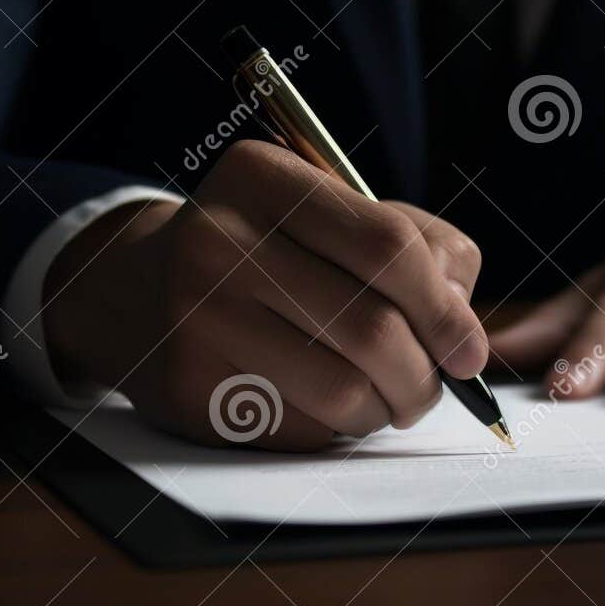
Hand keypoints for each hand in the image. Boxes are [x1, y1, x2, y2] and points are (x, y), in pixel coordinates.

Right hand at [42, 139, 488, 449]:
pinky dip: (339, 426)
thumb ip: (415, 243)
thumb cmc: (262, 250)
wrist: (133, 292)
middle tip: (438, 384)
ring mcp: (198, 318)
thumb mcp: (326, 211)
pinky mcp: (192, 388)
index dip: (446, 307)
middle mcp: (219, 242)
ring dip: (389, 408)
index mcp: (262, 179)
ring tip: (389, 397)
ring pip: (345, 390)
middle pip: (373, 327)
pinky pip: (304, 427)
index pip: (388, 245)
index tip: (471, 348)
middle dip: (427, 372)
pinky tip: (327, 403)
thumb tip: (464, 324)